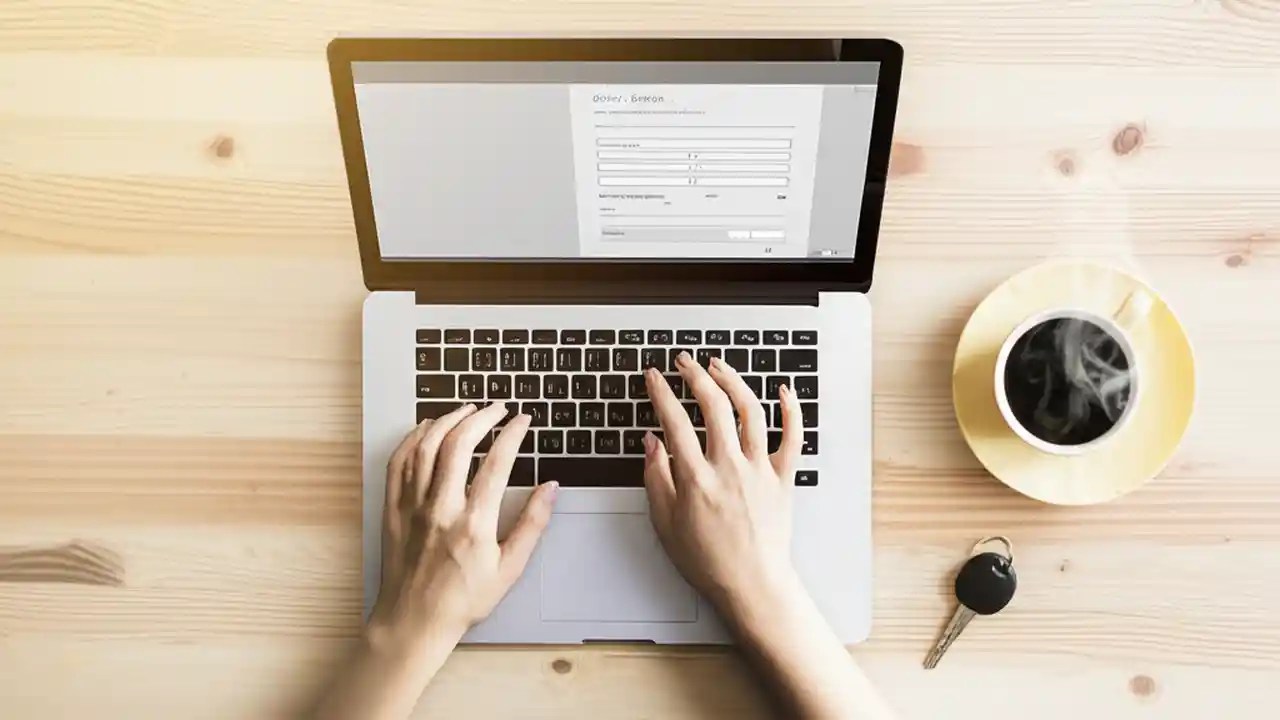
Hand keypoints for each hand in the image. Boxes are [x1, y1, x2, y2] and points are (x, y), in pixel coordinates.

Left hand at [370, 403, 557, 646]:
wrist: (414, 621)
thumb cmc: (463, 600)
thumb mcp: (509, 569)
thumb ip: (532, 525)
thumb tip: (550, 489)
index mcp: (474, 524)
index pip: (497, 462)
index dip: (512, 434)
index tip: (522, 420)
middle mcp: (441, 509)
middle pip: (459, 444)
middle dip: (481, 417)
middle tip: (497, 408)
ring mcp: (413, 506)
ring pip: (426, 447)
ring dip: (448, 421)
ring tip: (466, 410)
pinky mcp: (393, 509)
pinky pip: (399, 463)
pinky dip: (412, 439)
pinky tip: (426, 429)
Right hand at [641, 353, 804, 621]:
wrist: (752, 585)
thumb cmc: (708, 561)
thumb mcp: (665, 522)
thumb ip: (656, 477)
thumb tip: (652, 441)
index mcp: (696, 478)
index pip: (674, 420)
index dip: (661, 392)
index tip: (653, 377)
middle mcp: (729, 467)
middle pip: (713, 405)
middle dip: (695, 375)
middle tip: (684, 362)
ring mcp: (759, 470)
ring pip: (750, 410)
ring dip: (733, 381)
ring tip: (719, 366)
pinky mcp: (783, 478)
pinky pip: (793, 436)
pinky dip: (791, 409)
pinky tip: (783, 390)